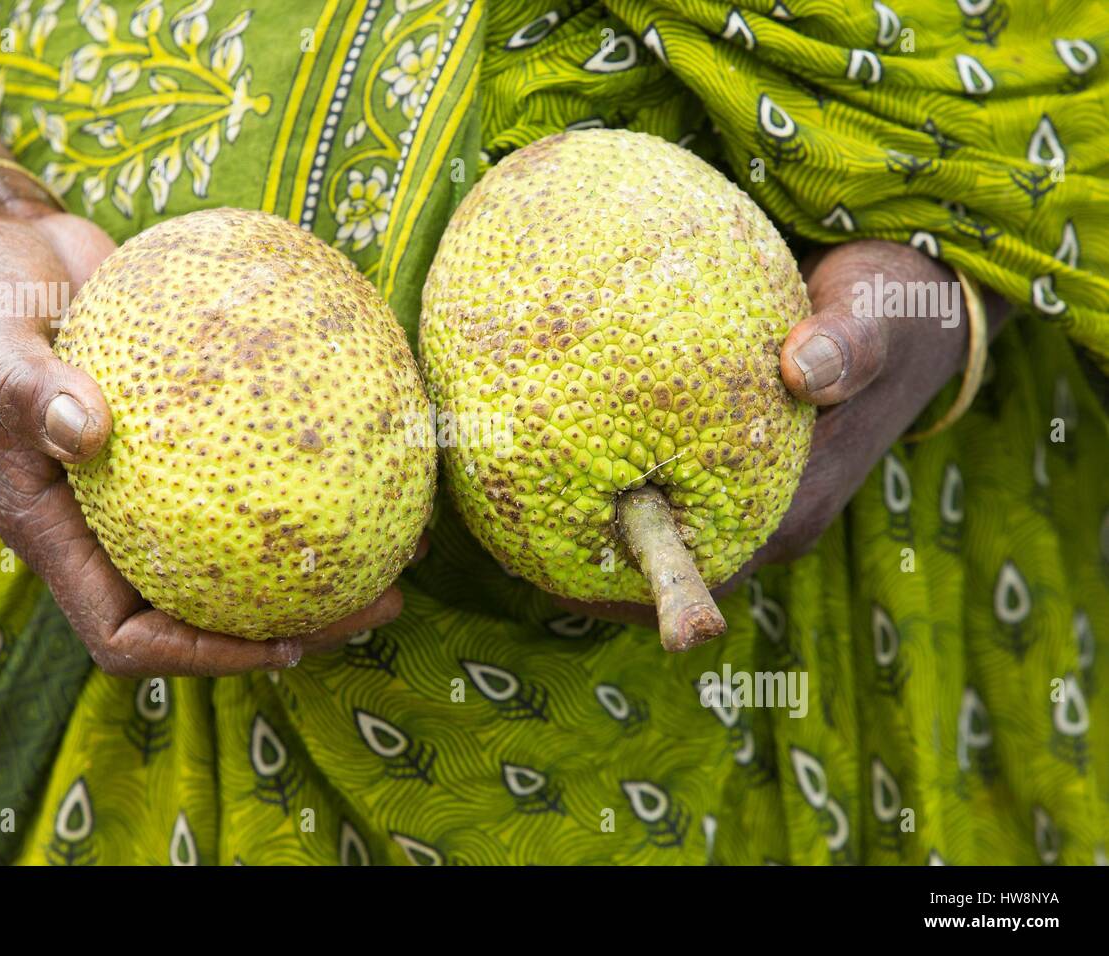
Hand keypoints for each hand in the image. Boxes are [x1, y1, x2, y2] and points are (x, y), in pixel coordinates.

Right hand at [0, 198, 410, 675]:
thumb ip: (26, 385)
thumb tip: (87, 431)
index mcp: (54, 531)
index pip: (126, 636)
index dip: (201, 655)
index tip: (283, 643)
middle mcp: (107, 521)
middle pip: (206, 605)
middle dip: (292, 618)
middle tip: (380, 596)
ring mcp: (149, 480)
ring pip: (239, 543)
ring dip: (316, 552)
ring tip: (404, 537)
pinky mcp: (184, 432)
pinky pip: (252, 464)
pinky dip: (306, 467)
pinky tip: (373, 444)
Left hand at [554, 239, 1006, 628]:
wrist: (912, 303)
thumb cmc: (892, 312)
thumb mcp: (873, 318)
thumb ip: (844, 345)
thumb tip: (806, 369)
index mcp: (795, 506)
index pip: (701, 571)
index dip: (629, 583)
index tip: (553, 569)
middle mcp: (766, 512)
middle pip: (667, 560)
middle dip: (595, 559)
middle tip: (509, 541)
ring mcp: (749, 490)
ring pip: (662, 523)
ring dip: (596, 520)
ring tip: (511, 508)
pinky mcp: (731, 456)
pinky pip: (666, 480)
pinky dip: (614, 473)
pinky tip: (554, 449)